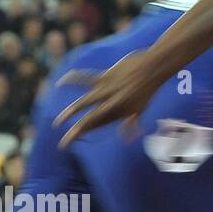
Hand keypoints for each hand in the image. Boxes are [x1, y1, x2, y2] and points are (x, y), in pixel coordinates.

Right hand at [52, 50, 168, 147]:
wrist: (153, 68)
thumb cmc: (147, 89)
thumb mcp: (140, 110)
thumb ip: (131, 125)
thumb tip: (127, 139)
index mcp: (118, 113)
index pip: (96, 126)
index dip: (82, 134)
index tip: (68, 142)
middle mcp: (111, 105)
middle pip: (89, 121)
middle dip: (76, 133)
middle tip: (64, 142)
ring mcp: (107, 91)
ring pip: (84, 103)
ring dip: (70, 113)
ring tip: (59, 121)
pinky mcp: (106, 77)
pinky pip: (86, 78)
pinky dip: (73, 79)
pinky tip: (61, 82)